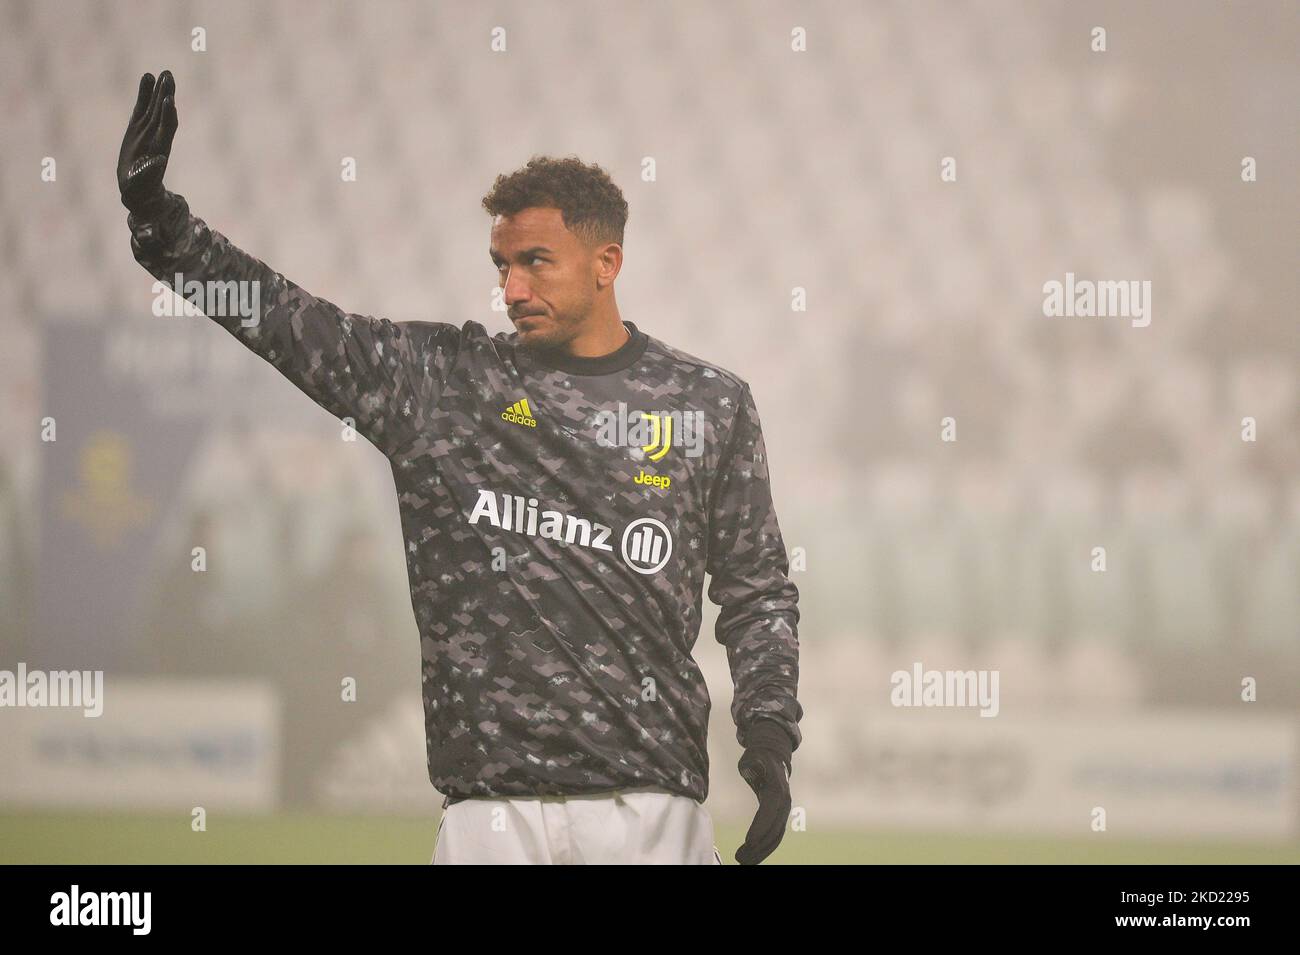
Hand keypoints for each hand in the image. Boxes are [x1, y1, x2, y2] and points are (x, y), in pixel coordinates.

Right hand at [118, 70, 177, 214]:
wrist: (138, 186)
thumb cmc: (140, 186)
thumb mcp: (143, 180)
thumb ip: (149, 169)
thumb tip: (160, 160)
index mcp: (159, 148)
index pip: (166, 128)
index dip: (168, 114)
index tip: (169, 100)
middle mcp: (156, 136)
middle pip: (163, 112)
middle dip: (166, 95)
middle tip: (169, 76)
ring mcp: (147, 129)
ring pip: (154, 106)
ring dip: (159, 90)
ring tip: (164, 73)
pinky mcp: (138, 126)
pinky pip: (142, 105)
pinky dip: (144, 92)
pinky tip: (147, 76)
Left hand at [735, 720, 792, 864]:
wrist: (773, 755)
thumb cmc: (758, 756)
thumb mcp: (752, 756)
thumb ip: (750, 764)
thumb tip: (748, 769)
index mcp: (777, 788)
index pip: (770, 810)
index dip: (761, 826)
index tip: (749, 841)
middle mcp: (784, 801)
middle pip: (774, 828)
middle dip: (759, 846)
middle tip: (740, 858)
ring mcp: (783, 810)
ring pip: (775, 836)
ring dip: (760, 851)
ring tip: (742, 861)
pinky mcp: (778, 815)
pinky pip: (774, 834)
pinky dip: (764, 847)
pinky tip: (751, 855)